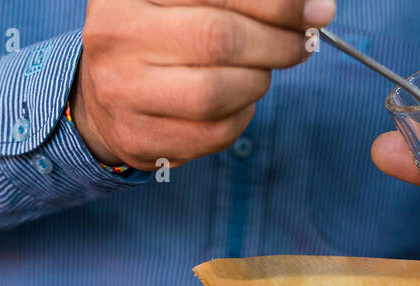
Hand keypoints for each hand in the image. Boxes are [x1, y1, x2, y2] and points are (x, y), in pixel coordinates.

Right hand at [74, 0, 335, 169]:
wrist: (104, 91)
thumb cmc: (160, 32)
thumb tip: (310, 6)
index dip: (276, 3)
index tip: (316, 11)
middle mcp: (114, 34)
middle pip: (218, 39)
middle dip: (277, 43)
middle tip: (301, 44)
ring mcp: (120, 92)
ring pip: (216, 93)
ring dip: (258, 82)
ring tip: (261, 71)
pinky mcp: (136, 138)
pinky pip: (212, 134)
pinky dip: (241, 117)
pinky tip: (239, 102)